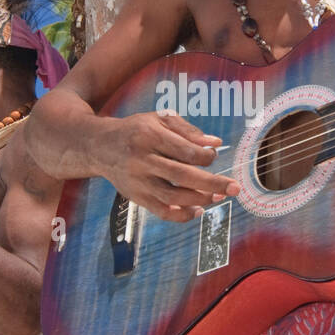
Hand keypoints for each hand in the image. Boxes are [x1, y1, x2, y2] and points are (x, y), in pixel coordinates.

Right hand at [96, 111, 239, 222]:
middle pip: (183, 176)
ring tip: (218, 197)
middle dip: (213, 184)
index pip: (186, 151)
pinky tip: (197, 210)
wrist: (99, 146)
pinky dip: (181, 214)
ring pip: (173, 196)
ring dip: (200, 199)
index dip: (206, 157)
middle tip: (234, 188)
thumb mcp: (159, 119)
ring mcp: (138, 181)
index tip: (212, 157)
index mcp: (149, 136)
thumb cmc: (136, 130)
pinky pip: (161, 211)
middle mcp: (142, 159)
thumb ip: (188, 130)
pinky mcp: (135, 196)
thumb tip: (215, 144)